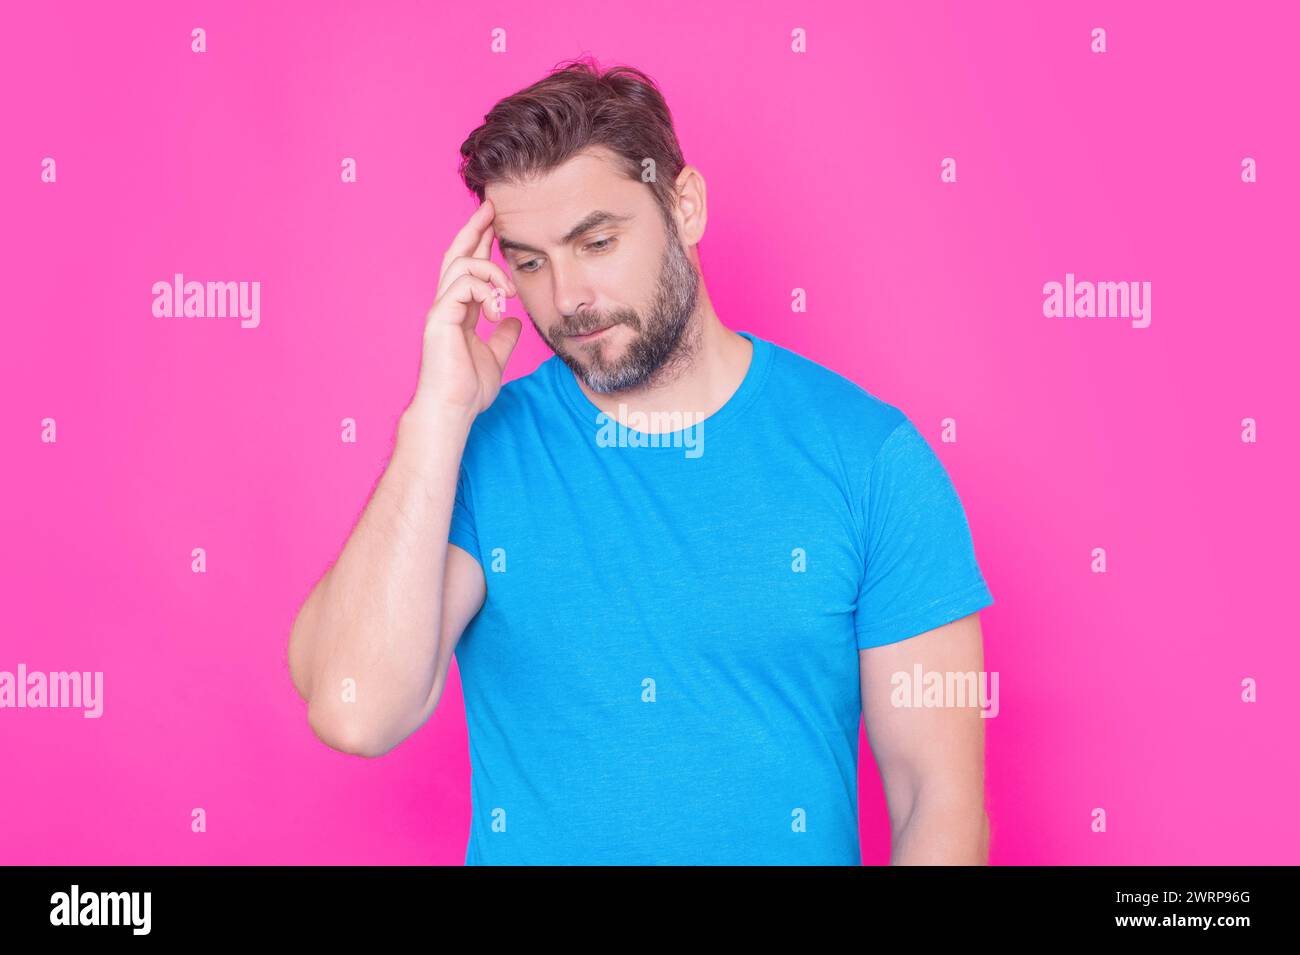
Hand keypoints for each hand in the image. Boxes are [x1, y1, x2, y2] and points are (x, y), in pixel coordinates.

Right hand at [413, 198, 522, 415]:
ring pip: (462, 264)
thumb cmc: (468, 390)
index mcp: (460, 311)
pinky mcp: (440, 316)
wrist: (453, 410)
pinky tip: (499, 310)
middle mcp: (447, 305)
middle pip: (457, 254)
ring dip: (492, 271)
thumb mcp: (495, 357)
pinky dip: (487, 291)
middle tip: (491, 208)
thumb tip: (514, 320)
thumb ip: (503, 336)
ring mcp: (441, 309)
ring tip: (507, 295)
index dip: (481, 244)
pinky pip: (464, 284)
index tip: (495, 224)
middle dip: (475, 228)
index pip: (469, 268)